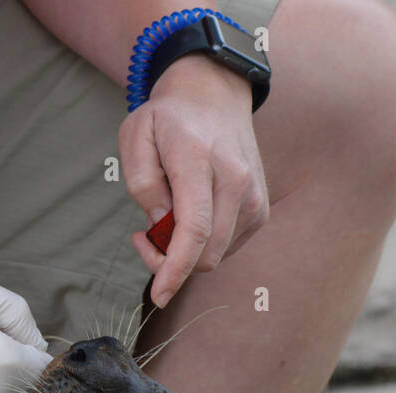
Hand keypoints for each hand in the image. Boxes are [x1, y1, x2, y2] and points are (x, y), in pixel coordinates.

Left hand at [119, 54, 269, 307]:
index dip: (175, 269)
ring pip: (217, 254)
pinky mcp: (259, 208)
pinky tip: (190, 219)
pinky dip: (205, 245)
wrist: (215, 95)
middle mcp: (235, 180)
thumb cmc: (169, 118)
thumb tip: (161, 226)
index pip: (193, 229)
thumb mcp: (136, 137)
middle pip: (205, 252)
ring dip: (187, 253)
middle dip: (171, 262)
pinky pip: (228, 246)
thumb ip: (142, 184)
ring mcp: (253, 195)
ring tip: (165, 221)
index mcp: (199, 160)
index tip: (159, 295)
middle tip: (144, 237)